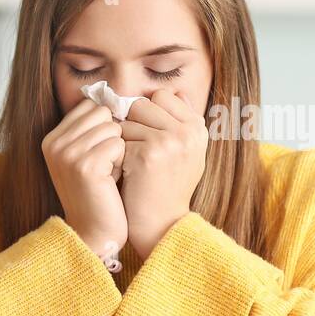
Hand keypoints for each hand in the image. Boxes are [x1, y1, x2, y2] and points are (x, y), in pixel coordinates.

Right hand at [41, 98, 126, 259]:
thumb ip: (93, 128)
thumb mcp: (87, 156)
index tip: (102, 155)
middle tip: (107, 166)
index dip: (107, 126)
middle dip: (114, 137)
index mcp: (52, 138)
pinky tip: (112, 182)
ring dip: (119, 151)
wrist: (95, 233)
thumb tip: (115, 95)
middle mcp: (54, 143)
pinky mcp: (85, 165)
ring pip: (113, 128)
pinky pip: (119, 144)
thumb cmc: (100, 194)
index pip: (91, 106)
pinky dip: (123, 162)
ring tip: (109, 175)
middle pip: (102, 112)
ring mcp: (67, 153)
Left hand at [118, 89, 208, 258]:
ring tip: (133, 164)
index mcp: (197, 127)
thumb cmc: (167, 187)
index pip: (161, 95)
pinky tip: (126, 173)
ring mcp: (171, 140)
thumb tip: (174, 90)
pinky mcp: (149, 153)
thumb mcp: (186, 152)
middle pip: (142, 103)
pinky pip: (119, 138)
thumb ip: (181, 121)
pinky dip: (117, 155)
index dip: (147, 114)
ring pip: (127, 120)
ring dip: (122, 141)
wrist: (161, 225)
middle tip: (136, 151)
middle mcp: (188, 131)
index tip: (146, 136)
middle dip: (132, 125)